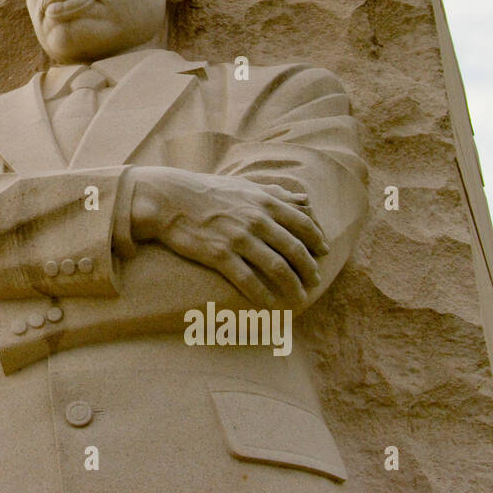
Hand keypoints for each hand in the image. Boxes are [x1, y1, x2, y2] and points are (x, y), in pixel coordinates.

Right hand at [129, 167, 329, 307]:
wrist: (168, 199)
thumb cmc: (206, 191)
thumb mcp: (243, 186)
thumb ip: (275, 193)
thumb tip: (304, 200)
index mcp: (264, 202)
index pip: (303, 225)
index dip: (317, 242)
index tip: (323, 254)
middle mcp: (256, 220)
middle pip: (295, 250)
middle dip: (309, 270)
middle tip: (314, 282)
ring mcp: (238, 238)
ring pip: (277, 268)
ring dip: (293, 288)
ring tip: (299, 299)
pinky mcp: (219, 255)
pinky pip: (248, 280)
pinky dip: (263, 296)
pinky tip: (270, 306)